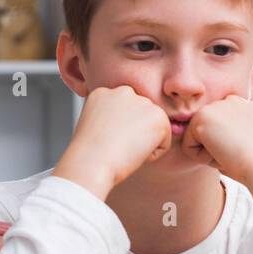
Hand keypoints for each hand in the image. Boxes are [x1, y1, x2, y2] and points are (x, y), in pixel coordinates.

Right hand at [53, 85, 170, 200]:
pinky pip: (164, 142)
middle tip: (115, 145)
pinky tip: (133, 153)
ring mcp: (142, 102)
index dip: (116, 132)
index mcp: (104, 92)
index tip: (105, 140)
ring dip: (142, 143)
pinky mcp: (158, 116)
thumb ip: (110, 118)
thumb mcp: (93, 127)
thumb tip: (132, 127)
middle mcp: (124, 91)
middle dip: (133, 134)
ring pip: (152, 129)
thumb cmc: (88, 154)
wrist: (91, 162)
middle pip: (140, 118)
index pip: (123, 113)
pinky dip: (152, 154)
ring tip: (122, 149)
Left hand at [180, 96, 252, 211]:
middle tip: (238, 153)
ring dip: (208, 152)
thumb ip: (229, 135)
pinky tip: (221, 154)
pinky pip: (188, 146)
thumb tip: (209, 139)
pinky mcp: (202, 117)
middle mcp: (232, 100)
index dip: (227, 144)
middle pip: (206, 132)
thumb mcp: (246, 145)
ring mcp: (217, 106)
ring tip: (230, 153)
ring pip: (196, 138)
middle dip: (217, 148)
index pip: (221, 126)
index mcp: (247, 107)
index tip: (244, 150)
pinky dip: (201, 157)